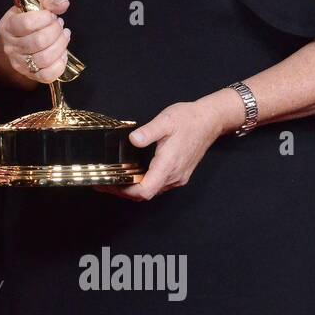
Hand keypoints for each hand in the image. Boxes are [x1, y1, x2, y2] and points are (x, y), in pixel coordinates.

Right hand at [0, 0, 71, 83]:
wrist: (19, 38)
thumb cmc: (28, 17)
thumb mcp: (35, 2)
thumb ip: (49, 0)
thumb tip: (63, 4)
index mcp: (8, 25)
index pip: (27, 23)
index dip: (45, 18)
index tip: (51, 15)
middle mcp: (10, 46)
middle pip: (38, 42)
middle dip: (56, 31)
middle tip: (59, 25)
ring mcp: (19, 62)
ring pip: (44, 59)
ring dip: (61, 45)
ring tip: (63, 36)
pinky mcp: (30, 74)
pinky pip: (47, 75)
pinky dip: (60, 64)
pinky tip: (62, 52)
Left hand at [96, 98, 227, 200]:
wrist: (209, 120)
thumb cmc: (189, 119)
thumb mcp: (166, 120)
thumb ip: (148, 132)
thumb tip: (133, 139)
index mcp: (169, 165)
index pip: (145, 191)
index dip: (126, 191)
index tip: (110, 184)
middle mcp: (174, 175)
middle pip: (146, 194)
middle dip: (124, 191)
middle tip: (105, 182)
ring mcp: (178, 177)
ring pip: (152, 191)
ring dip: (133, 189)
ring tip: (114, 179)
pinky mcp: (179, 174)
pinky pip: (158, 185)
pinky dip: (143, 184)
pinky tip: (133, 175)